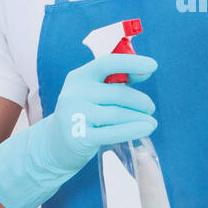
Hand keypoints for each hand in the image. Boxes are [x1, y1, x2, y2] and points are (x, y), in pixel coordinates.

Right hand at [0, 53, 157, 207]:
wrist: (54, 144)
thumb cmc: (82, 113)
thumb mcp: (92, 92)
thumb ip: (116, 81)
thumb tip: (145, 72)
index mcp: (79, 77)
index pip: (108, 63)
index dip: (132, 63)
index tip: (153, 66)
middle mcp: (74, 93)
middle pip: (118, 93)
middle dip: (140, 101)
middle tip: (150, 108)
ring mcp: (75, 115)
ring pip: (118, 113)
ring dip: (140, 117)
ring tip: (151, 122)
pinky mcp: (79, 137)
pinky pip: (114, 132)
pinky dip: (134, 130)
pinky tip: (147, 128)